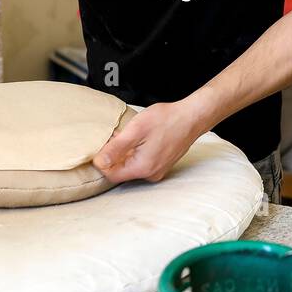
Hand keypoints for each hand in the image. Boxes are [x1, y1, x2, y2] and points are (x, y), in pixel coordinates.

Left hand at [92, 101, 206, 184]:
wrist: (192, 117)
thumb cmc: (166, 120)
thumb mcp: (136, 130)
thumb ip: (116, 148)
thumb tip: (98, 162)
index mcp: (143, 168)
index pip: (111, 175)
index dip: (102, 162)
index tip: (103, 145)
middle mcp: (151, 174)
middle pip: (121, 171)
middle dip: (114, 156)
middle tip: (116, 136)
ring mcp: (158, 171)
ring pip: (132, 166)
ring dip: (125, 153)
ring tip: (130, 134)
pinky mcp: (162, 165)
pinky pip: (142, 163)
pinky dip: (136, 152)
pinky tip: (141, 138)